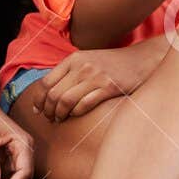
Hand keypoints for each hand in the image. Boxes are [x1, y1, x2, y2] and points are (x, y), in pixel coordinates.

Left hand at [29, 41, 168, 121]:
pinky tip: (75, 115)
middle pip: (54, 94)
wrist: (140, 59)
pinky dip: (76, 113)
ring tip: (60, 119)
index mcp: (74, 59)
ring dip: (60, 114)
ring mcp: (95, 77)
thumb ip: (69, 72)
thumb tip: (49, 93)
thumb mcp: (87, 60)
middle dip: (48, 110)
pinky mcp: (108, 87)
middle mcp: (82, 67)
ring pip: (66, 101)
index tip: (38, 110)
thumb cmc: (112, 64)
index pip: (46, 82)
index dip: (39, 99)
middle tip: (49, 118)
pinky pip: (84, 105)